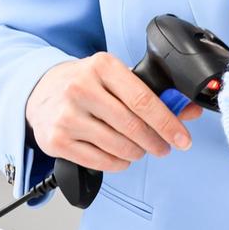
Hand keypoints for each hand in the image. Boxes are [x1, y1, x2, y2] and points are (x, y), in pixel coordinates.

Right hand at [25, 52, 202, 171]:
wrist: (40, 91)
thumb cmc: (86, 84)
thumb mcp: (116, 77)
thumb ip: (153, 93)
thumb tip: (188, 112)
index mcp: (101, 65)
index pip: (143, 100)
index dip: (168, 123)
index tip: (182, 139)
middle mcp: (81, 88)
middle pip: (132, 126)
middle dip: (156, 142)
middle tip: (163, 147)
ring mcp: (66, 115)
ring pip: (118, 146)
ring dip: (137, 153)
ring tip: (139, 149)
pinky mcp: (56, 140)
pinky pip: (99, 161)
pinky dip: (118, 163)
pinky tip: (121, 156)